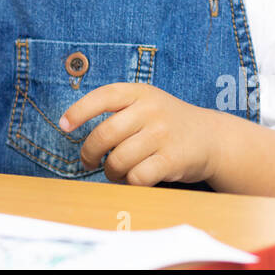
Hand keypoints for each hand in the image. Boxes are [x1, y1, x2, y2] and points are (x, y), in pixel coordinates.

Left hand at [58, 83, 220, 186]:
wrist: (211, 137)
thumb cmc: (167, 122)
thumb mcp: (146, 102)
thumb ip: (117, 109)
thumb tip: (72, 126)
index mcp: (139, 92)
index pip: (102, 97)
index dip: (78, 111)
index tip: (64, 126)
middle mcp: (150, 110)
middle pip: (104, 134)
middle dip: (89, 153)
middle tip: (89, 161)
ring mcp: (162, 134)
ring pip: (118, 159)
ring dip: (110, 172)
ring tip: (115, 171)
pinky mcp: (172, 160)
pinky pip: (137, 177)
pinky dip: (130, 182)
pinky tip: (134, 178)